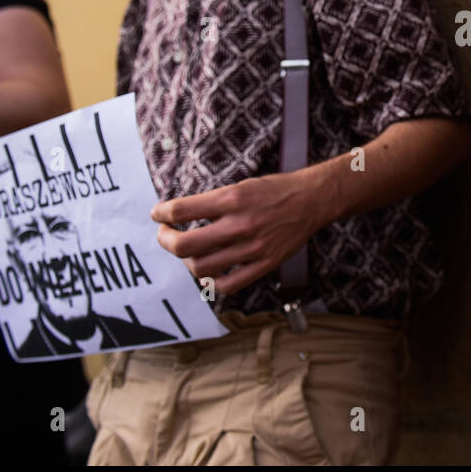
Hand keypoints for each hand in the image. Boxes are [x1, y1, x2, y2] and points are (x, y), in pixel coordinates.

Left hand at [151, 169, 332, 296]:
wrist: (312, 200)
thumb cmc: (275, 190)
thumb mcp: (241, 186)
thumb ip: (212, 202)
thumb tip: (179, 214)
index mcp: (232, 199)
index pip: (181, 210)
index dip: (161, 214)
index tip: (158, 215)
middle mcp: (240, 225)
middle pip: (185, 245)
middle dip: (166, 241)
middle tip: (166, 235)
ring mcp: (253, 248)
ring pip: (201, 268)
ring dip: (186, 262)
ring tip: (188, 253)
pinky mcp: (264, 264)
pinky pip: (228, 285)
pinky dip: (212, 282)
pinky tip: (210, 271)